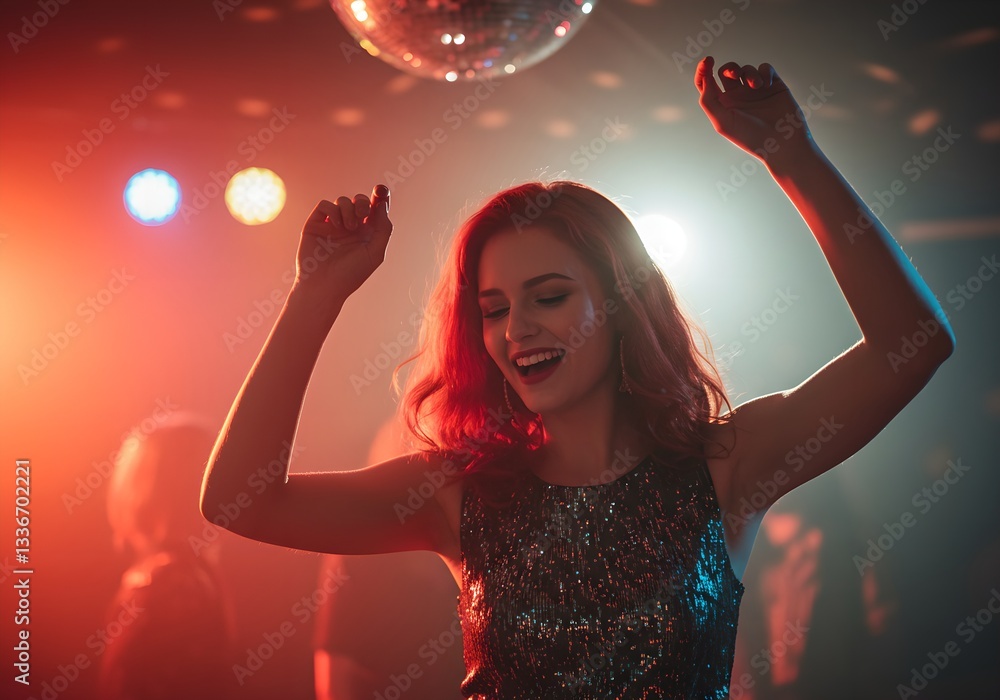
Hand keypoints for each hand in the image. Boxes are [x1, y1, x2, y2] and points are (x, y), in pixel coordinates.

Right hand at [292, 184, 391, 303]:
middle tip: (363, 215)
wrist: (324, 286)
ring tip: (349, 228)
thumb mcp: (375, 252)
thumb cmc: (351, 274)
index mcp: (366, 233)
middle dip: (363, 202)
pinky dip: (333, 210)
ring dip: (348, 209)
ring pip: (342, 200)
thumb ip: (383, 228)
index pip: (374, 209)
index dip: (379, 197)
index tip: (381, 190)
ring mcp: (332, 225)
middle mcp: (350, 227)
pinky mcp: (316, 224)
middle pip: (359, 200)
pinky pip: (325, 205)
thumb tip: (382, 204)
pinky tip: (336, 226)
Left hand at [695, 56, 813, 163]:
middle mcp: (737, 97)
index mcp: (723, 106)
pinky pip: (765, 68)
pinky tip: (766, 84)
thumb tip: (705, 79)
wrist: (781, 142)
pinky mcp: (773, 86)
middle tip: (734, 75)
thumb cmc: (750, 137)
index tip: (708, 61)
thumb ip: (708, 101)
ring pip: (746, 70)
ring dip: (749, 73)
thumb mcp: (722, 122)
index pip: (707, 84)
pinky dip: (764, 72)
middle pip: (727, 72)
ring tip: (756, 86)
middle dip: (729, 68)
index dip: (704, 70)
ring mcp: (755, 91)